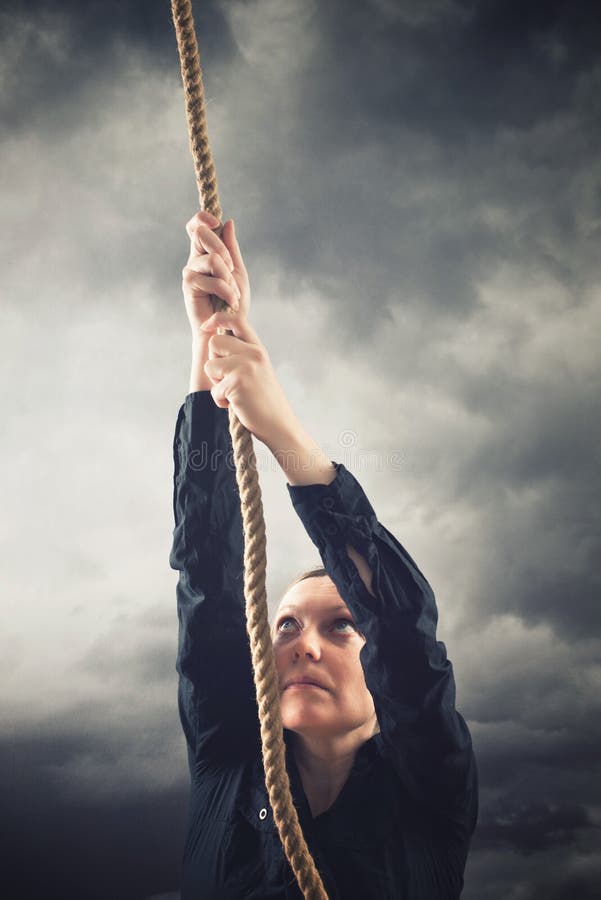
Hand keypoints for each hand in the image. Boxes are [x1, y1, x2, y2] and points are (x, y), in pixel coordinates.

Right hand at [182, 211, 250, 334]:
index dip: (202, 218)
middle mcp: (194, 259)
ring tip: (234, 294)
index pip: (196, 226)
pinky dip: (226, 290)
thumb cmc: (232, 303)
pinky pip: (212, 279)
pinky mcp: (189, 286)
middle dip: (222, 248)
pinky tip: (230, 301)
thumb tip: (228, 222)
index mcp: (205, 253)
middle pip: (200, 233)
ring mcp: (190, 272)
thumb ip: (232, 248)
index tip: (215, 222)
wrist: (227, 328)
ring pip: (211, 259)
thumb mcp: (237, 271)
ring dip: (228, 277)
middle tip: (231, 269)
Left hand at [200, 310, 300, 448]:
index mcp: (258, 348)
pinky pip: (214, 388)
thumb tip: (215, 342)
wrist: (279, 424)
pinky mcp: (238, 382)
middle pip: (214, 343)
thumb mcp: (257, 369)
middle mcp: (254, 353)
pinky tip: (236, 404)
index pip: (236, 319)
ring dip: (215, 383)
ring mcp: (246, 366)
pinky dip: (220, 400)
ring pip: (210, 365)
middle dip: (214, 362)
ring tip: (233, 393)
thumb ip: (242, 354)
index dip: (217, 319)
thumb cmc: (264, 400)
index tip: (206, 327)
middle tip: (228, 380)